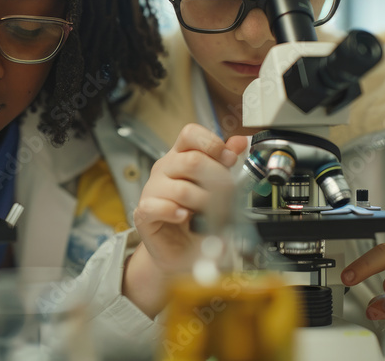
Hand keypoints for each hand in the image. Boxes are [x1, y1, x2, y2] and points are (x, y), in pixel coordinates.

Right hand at [133, 124, 246, 274]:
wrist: (181, 249)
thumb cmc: (197, 217)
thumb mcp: (215, 187)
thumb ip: (224, 163)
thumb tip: (240, 142)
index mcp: (180, 156)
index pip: (190, 134)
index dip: (212, 143)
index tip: (229, 160)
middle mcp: (164, 169)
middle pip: (191, 161)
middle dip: (216, 180)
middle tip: (226, 197)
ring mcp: (152, 190)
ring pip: (181, 189)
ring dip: (201, 204)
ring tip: (208, 215)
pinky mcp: (144, 212)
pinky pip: (157, 207)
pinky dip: (174, 213)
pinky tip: (184, 218)